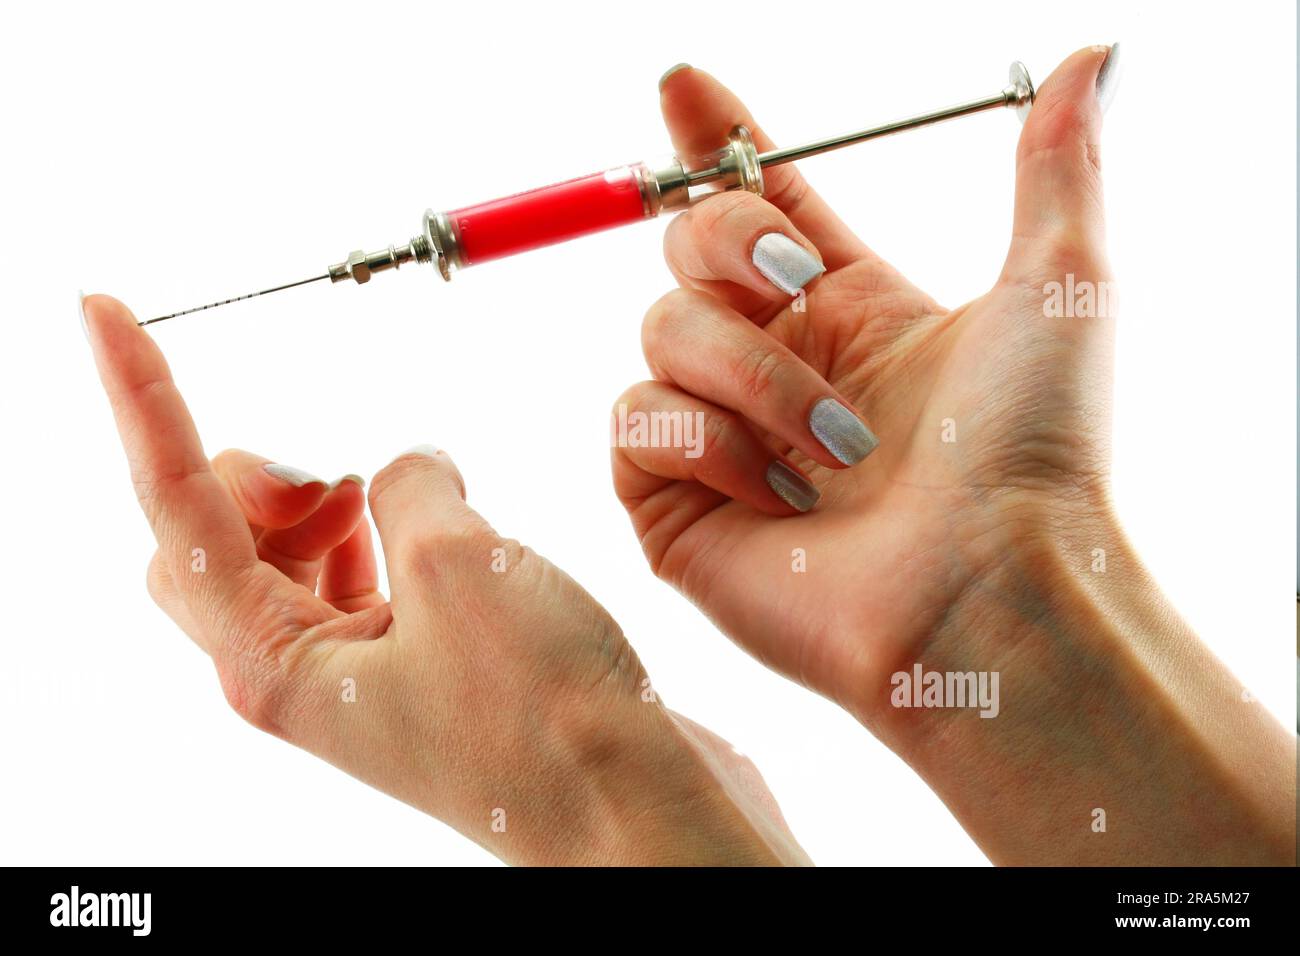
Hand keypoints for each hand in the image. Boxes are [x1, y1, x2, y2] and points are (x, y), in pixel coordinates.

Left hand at [84, 294, 806, 865]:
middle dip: (252, 477)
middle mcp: (298, 673)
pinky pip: (352, 580)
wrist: (630, 807)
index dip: (138, 397)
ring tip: (388, 494)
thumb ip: (410, 487)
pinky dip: (375, 530)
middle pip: (206, 543)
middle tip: (336, 475)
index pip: (175, 505)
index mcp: (272, 662)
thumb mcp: (460, 563)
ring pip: (280, 562)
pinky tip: (432, 521)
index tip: (101, 310)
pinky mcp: (415, 670)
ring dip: (318, 505)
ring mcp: (356, 676)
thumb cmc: (544, 717)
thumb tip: (413, 473)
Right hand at [613, 50, 1294, 863]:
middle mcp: (777, 366)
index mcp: (848, 311)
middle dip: (725, 239)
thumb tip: (1089, 59)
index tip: (684, 85)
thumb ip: (1053, 164)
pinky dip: (706, 443)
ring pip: (659, 331)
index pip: (759, 200)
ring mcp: (720, 438)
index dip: (716, 143)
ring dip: (752, 376)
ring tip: (833, 448)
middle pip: (685, 249)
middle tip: (790, 279)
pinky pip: (636, 422)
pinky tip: (776, 494)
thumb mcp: (1057, 285)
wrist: (990, 593)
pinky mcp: (675, 505)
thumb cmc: (1030, 454)